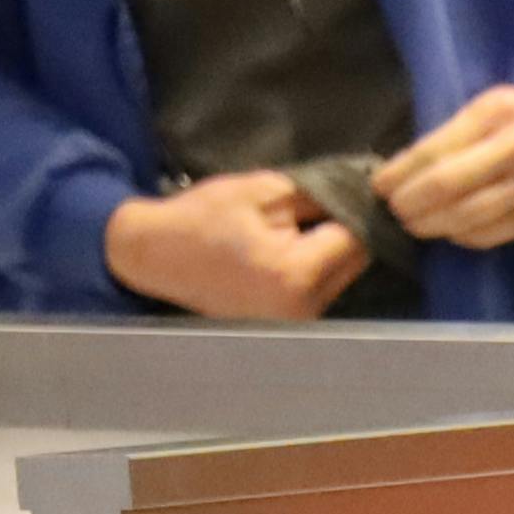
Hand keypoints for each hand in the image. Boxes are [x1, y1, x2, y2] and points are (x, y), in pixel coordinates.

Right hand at [103, 171, 368, 320]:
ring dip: (333, 250)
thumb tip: (359, 193)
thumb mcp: (261, 191)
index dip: (352, 207)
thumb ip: (317, 194)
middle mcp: (305, 307)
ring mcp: (299, 321)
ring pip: (344, 275)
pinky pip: (325, 288)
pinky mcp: (292, 324)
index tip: (347, 189)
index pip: (355, 236)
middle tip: (320, 206)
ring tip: (302, 227)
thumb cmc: (201, 218)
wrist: (154, 255)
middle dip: (345, 229)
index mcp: (295, 273)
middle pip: (357, 260)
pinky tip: (293, 250)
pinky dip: (317, 267)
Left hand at [373, 82, 513, 248]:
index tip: (380, 188)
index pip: (434, 151)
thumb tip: (413, 169)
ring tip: (415, 227)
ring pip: (467, 215)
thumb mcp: (498, 106)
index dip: (400, 174)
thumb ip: (461, 133)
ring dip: (433, 225)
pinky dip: (465, 236)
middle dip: (411, 204)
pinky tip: (453, 233)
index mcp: (495, 115)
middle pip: (446, 186)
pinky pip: (493, 232)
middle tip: (395, 212)